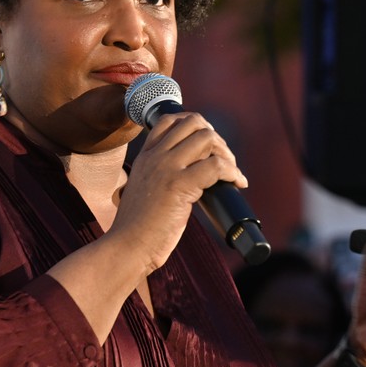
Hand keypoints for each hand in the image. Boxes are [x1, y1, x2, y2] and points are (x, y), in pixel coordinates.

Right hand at [110, 112, 246, 273]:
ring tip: (231, 173)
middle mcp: (155, 157)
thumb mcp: (144, 190)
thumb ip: (159, 177)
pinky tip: (237, 183)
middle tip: (222, 161)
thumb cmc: (138, 228)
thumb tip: (191, 177)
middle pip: (193, 122)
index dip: (195, 127)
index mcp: (145, 157)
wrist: (128, 246)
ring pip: (207, 138)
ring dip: (226, 153)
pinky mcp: (179, 185)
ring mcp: (166, 168)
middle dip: (215, 138)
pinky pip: (216, 166)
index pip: (170, 120)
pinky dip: (233, 172)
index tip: (207, 147)